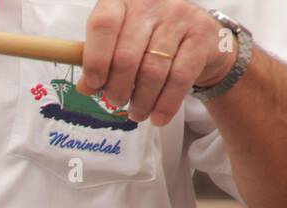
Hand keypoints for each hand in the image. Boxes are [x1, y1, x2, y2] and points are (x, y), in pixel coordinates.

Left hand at [75, 0, 237, 125]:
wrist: (199, 39)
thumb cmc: (150, 41)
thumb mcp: (120, 44)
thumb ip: (100, 62)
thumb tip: (84, 88)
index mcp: (123, 0)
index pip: (103, 25)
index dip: (95, 60)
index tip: (94, 85)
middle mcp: (151, 2)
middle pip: (126, 56)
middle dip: (117, 89)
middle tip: (117, 102)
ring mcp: (179, 15)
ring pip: (152, 71)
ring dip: (141, 101)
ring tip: (136, 113)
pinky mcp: (202, 35)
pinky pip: (179, 78)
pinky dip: (165, 104)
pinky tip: (158, 117)